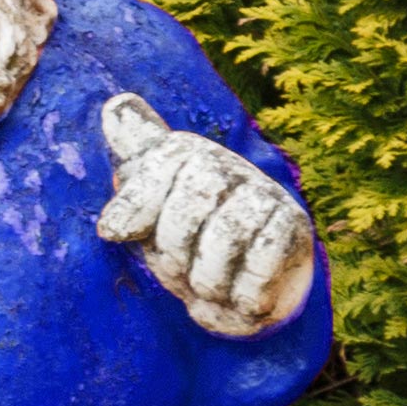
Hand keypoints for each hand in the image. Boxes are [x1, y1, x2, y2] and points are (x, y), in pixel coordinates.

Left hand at [96, 92, 318, 337]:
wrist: (244, 293)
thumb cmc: (187, 248)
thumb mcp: (147, 212)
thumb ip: (131, 163)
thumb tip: (116, 107)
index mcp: (186, 155)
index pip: (165, 156)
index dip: (137, 198)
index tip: (111, 232)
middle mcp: (228, 165)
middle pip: (195, 194)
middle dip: (174, 246)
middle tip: (175, 271)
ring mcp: (266, 192)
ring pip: (228, 233)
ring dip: (207, 279)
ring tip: (206, 288)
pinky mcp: (294, 224)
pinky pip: (262, 261)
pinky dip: (242, 294)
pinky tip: (239, 298)